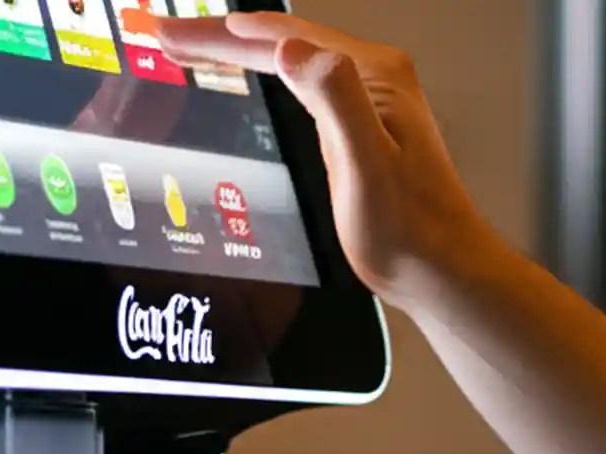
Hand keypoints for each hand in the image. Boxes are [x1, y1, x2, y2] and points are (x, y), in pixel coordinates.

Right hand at [156, 12, 494, 312]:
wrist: (440, 269)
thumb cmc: (409, 229)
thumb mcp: (366, 163)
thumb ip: (333, 99)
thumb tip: (293, 51)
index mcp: (371, 77)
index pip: (281, 40)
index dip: (219, 35)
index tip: (170, 33)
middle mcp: (371, 78)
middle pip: (282, 41)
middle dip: (219, 36)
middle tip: (165, 35)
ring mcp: (366, 101)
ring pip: (288, 59)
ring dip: (237, 51)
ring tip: (191, 49)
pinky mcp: (358, 125)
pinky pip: (298, 85)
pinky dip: (261, 75)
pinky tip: (247, 78)